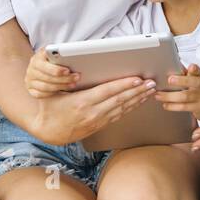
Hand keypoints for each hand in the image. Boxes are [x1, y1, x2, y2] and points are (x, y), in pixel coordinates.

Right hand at [26, 46, 78, 97]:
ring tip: (73, 84)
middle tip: (76, 78)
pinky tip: (62, 91)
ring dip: (61, 86)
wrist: (40, 66)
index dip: (57, 69)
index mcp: (37, 58)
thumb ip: (61, 55)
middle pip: (47, 77)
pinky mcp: (30, 89)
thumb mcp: (55, 54)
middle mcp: (31, 69)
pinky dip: (52, 93)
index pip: (45, 65)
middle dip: (63, 79)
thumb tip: (75, 58)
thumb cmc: (52, 59)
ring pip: (45, 86)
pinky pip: (40, 94)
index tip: (68, 71)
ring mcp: (29, 80)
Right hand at [34, 75, 157, 144]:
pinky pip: (118, 116)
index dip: (124, 85)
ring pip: (122, 109)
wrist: (47, 131)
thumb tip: (77, 68)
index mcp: (82, 102)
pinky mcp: (99, 126)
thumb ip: (66, 80)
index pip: (108, 91)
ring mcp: (97, 121)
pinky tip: (138, 102)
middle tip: (151, 83)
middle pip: (120, 100)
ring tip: (150, 91)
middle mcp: (92, 113)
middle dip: (138, 91)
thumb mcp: (54, 91)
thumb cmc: (50, 108)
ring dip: (137, 100)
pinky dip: (130, 108)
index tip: (137, 79)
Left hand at [153, 63, 199, 121]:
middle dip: (181, 81)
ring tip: (158, 95)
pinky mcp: (197, 108)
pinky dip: (172, 106)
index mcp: (199, 78)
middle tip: (169, 79)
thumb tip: (174, 63)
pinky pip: (183, 107)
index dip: (195, 69)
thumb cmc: (199, 89)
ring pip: (185, 96)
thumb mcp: (196, 79)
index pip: (198, 71)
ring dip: (170, 96)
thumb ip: (187, 72)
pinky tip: (165, 104)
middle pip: (193, 83)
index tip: (191, 67)